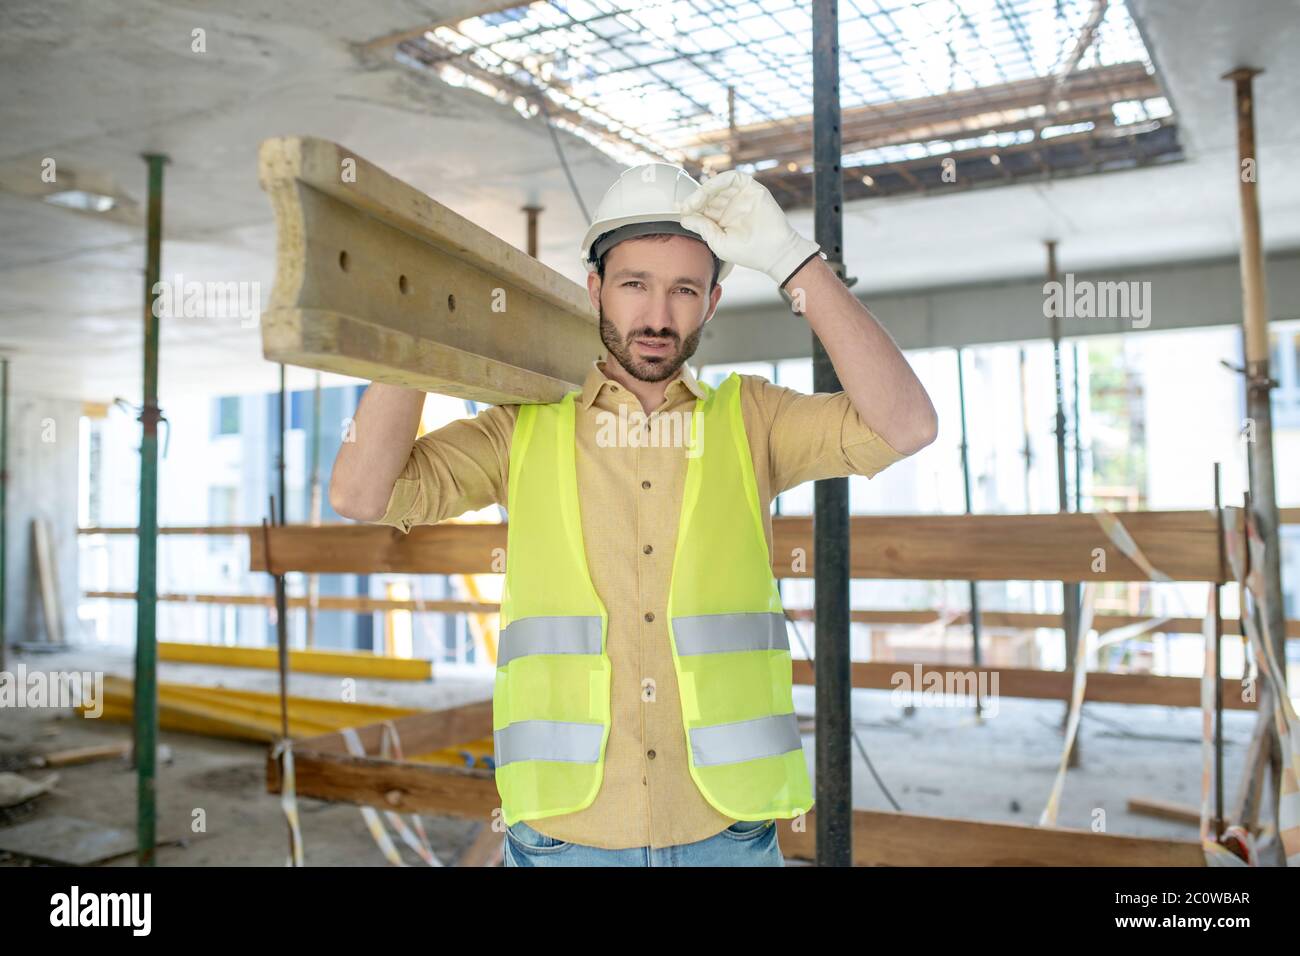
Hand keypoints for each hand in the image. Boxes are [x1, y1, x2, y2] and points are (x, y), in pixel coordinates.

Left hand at [676, 170, 819, 287]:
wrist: (773, 252)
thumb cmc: (747, 252)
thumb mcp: (717, 241)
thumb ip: (701, 227)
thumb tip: (683, 217)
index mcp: (722, 220)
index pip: (702, 209)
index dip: (689, 208)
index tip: (678, 210)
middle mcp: (730, 206)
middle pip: (708, 196)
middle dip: (694, 200)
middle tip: (684, 207)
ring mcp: (741, 197)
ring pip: (717, 186)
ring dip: (704, 191)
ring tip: (694, 202)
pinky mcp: (752, 188)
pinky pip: (732, 178)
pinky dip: (718, 181)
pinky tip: (708, 190)